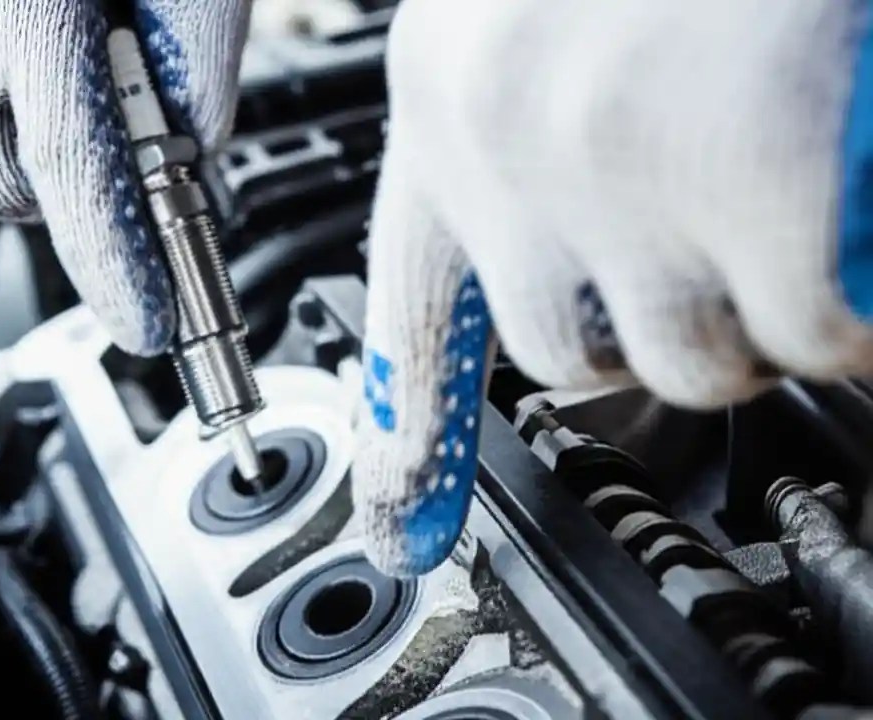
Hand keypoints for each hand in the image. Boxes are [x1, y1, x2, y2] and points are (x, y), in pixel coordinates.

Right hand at [0, 0, 251, 355]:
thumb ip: (196, 49)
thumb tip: (196, 143)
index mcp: (26, 13)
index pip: (79, 179)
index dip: (118, 266)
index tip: (151, 327)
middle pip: (11, 186)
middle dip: (68, 181)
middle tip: (105, 120)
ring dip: (10, 129)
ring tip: (36, 40)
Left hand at [357, 0, 872, 575]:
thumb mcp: (531, 11)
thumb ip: (516, 116)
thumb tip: (551, 247)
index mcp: (445, 92)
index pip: (412, 300)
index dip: (408, 422)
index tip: (398, 510)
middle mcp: (508, 136)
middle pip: (562, 353)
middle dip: (647, 339)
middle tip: (717, 280)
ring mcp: (626, 164)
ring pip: (690, 361)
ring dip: (752, 335)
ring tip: (792, 244)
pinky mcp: (755, 176)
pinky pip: (815, 335)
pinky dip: (851, 322)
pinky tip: (853, 248)